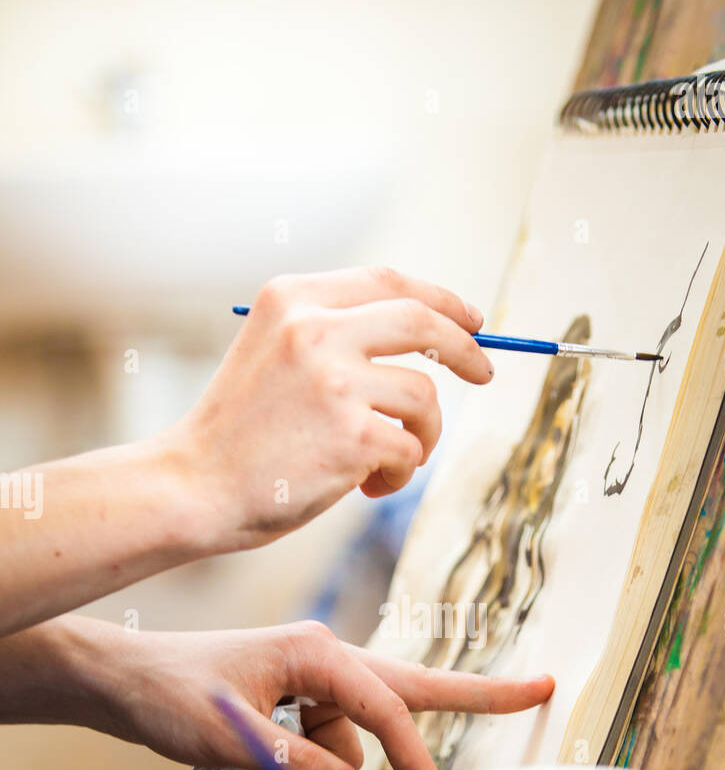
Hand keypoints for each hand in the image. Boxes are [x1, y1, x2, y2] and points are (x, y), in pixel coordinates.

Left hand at [32, 618, 552, 769]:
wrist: (125, 683)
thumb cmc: (174, 697)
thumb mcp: (234, 739)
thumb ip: (301, 769)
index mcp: (318, 654)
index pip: (389, 707)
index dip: (415, 755)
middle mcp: (326, 660)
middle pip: (413, 689)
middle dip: (474, 696)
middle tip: (543, 687)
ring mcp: (314, 681)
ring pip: (354, 742)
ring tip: (251, 765)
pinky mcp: (300, 703)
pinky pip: (327, 749)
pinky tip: (257, 768)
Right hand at [167, 266, 491, 552]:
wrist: (193, 488)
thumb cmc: (240, 436)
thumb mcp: (274, 356)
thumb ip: (334, 337)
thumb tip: (433, 336)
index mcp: (291, 298)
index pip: (388, 281)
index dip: (440, 298)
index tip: (469, 320)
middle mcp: (313, 329)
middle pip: (422, 320)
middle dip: (466, 346)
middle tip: (485, 372)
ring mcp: (334, 380)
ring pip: (424, 396)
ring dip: (421, 436)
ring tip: (388, 463)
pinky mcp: (352, 434)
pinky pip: (409, 450)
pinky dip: (399, 474)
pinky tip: (364, 487)